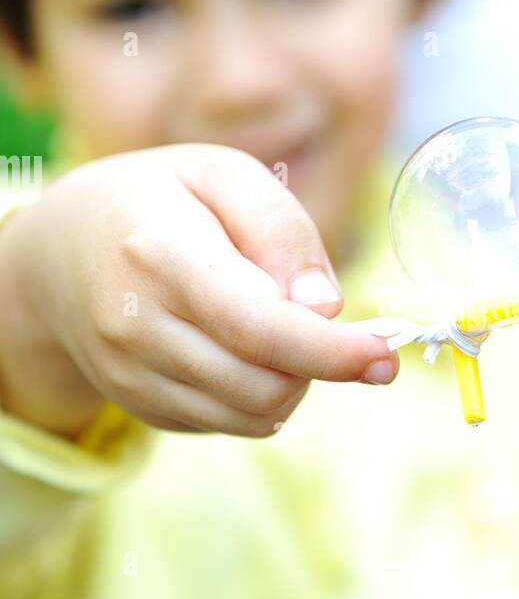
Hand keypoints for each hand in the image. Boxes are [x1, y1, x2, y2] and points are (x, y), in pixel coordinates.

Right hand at [0, 144, 397, 438]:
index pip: (259, 327)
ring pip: (253, 415)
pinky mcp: (138, 406)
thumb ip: (284, 231)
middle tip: (317, 319)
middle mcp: (136, 324)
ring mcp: (130, 375)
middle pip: (264, 382)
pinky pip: (229, 425)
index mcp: (160, 253)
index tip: (382, 357)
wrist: (57, 252)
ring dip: (293, 383)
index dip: (331, 352)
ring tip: (276, 328)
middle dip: (318, 362)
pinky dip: (259, 396)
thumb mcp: (224, 174)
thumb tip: (326, 309)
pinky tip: (240, 350)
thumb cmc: (157, 201)